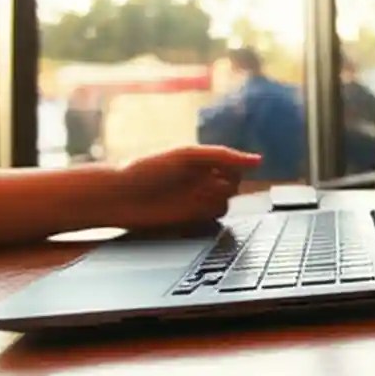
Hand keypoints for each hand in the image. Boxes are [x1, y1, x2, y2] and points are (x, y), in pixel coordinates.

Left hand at [106, 146, 261, 230]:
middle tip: (203, 185)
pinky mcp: (190, 219)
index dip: (233, 168)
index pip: (234, 165)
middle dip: (226, 186)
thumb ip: (223, 156)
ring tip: (192, 197)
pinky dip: (209, 216)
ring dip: (216, 201)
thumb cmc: (147, 169)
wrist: (116, 197)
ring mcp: (196, 199)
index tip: (218, 170)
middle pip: (234, 185)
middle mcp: (201, 179)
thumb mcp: (187, 156)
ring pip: (226, 203)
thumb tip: (258, 161)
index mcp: (201, 160)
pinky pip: (213, 219)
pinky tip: (191, 211)